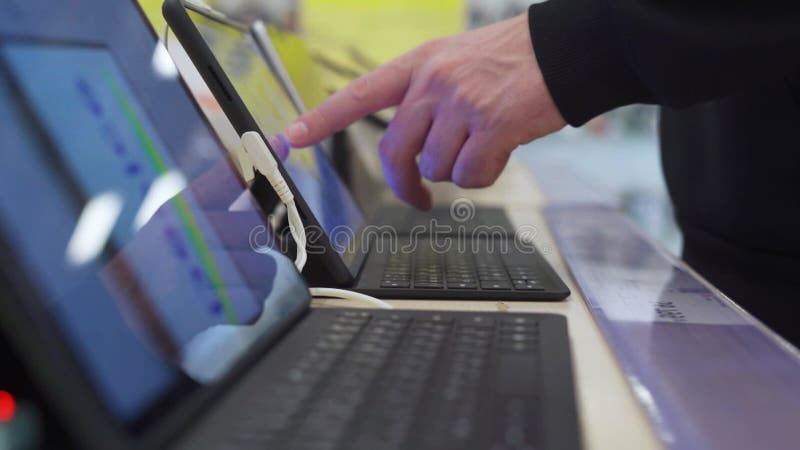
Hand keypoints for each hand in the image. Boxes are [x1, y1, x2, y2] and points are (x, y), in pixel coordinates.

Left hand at [284, 12, 564, 209]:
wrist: (562, 52)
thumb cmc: (510, 61)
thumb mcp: (456, 61)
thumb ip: (426, 97)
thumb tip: (416, 154)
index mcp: (419, 65)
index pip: (359, 94)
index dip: (322, 118)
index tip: (290, 138)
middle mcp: (433, 83)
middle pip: (396, 150)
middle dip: (404, 183)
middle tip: (415, 196)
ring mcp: (461, 104)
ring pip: (436, 168)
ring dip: (457, 170)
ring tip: (484, 145)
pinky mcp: (491, 126)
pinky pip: (469, 176)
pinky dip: (484, 175)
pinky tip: (501, 151)